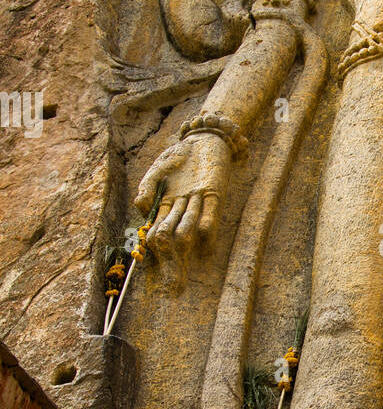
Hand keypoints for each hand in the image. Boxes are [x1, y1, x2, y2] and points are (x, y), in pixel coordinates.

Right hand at [135, 133, 231, 257]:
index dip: (152, 242)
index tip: (147, 255)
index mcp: (165, 204)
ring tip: (181, 246)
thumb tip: (140, 206)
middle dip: (170, 251)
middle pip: (173, 232)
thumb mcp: (158, 168)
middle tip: (169, 269)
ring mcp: (198, 202)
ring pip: (190, 224)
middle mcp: (182, 207)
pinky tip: (202, 232)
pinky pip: (211, 213)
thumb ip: (147, 186)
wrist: (203, 138)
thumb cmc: (179, 155)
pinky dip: (207, 224)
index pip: (156, 227)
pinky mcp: (215, 193)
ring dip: (185, 233)